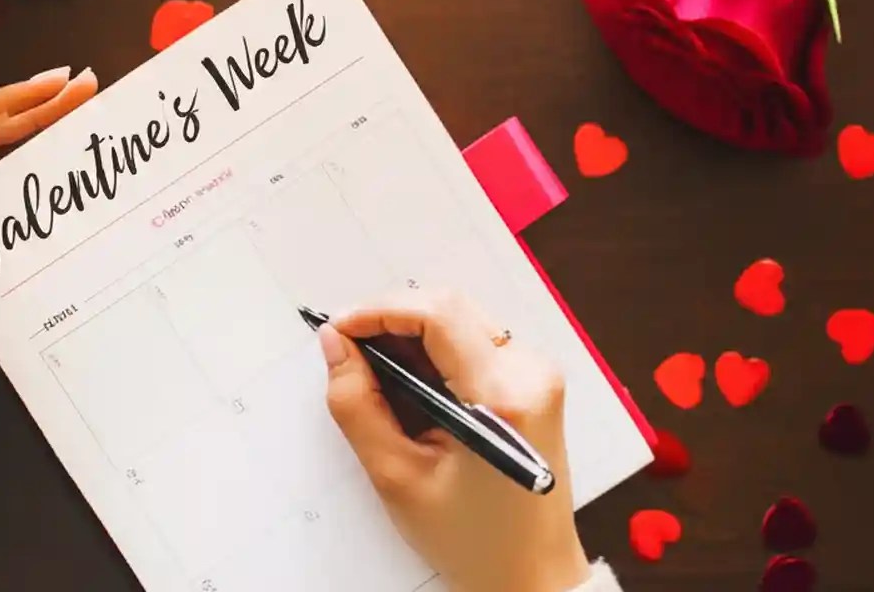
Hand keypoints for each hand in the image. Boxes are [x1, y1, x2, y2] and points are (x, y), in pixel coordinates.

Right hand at [320, 289, 590, 591]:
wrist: (532, 575)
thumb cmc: (473, 540)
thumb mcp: (397, 476)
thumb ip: (357, 404)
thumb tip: (335, 345)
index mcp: (502, 397)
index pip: (436, 314)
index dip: (379, 310)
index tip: (339, 330)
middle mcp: (530, 373)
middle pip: (448, 308)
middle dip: (391, 320)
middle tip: (349, 354)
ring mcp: (537, 374)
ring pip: (459, 320)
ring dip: (411, 336)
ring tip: (379, 379)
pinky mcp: (534, 382)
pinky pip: (474, 342)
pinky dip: (435, 352)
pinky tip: (413, 389)